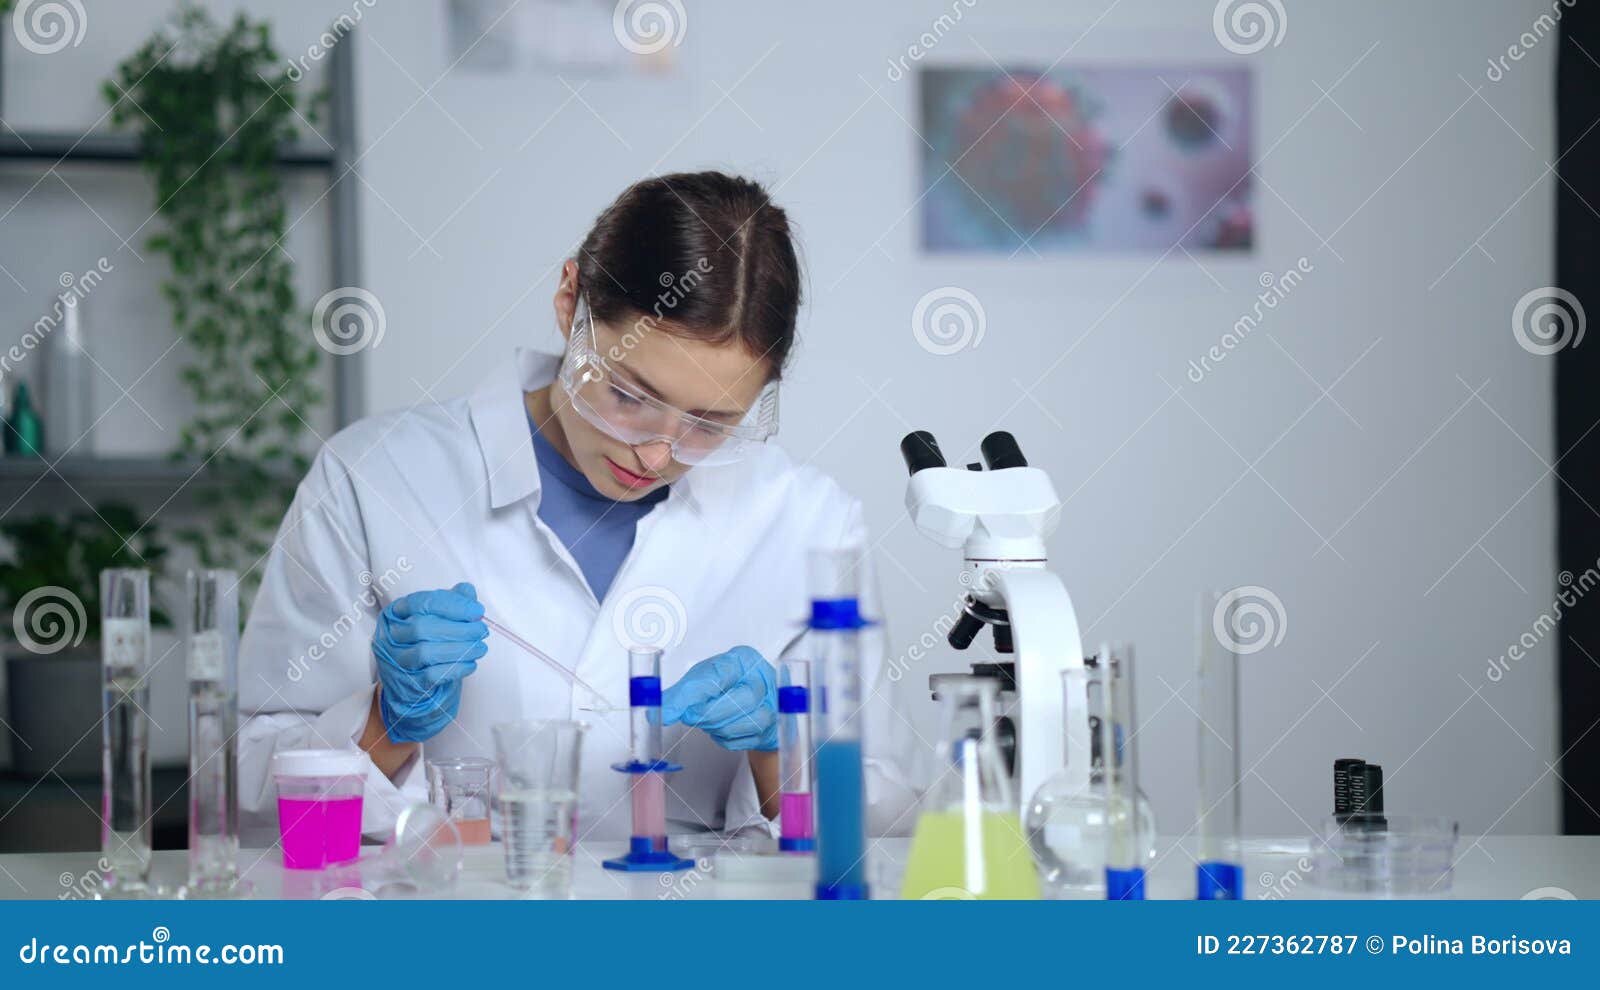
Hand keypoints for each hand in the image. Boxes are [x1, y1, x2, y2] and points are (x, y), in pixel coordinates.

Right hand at [373, 582, 487, 742]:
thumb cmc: (427, 646)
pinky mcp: (407, 684)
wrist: (413, 686)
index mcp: (396, 614)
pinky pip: (432, 675)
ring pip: (426, 652)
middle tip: (481, 630)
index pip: (421, 602)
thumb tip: (467, 591)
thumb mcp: (437, 620)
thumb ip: (452, 602)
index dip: (452, 604)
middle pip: (422, 627)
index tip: (477, 610)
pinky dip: (456, 668)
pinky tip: (470, 663)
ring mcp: (395, 662)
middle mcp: (389, 637)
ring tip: (480, 647)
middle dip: (459, 628)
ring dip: (460, 649)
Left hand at [661, 646, 777, 751]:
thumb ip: (680, 693)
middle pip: (740, 700)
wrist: (754, 702)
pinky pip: (742, 740)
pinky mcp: (770, 729)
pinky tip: (722, 728)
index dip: (690, 695)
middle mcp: (762, 679)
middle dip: (708, 713)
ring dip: (716, 727)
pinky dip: (725, 738)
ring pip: (743, 722)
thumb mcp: (703, 678)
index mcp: (743, 659)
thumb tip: (654, 711)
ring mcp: (771, 706)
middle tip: (690, 715)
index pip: (718, 676)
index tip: (669, 712)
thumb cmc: (728, 685)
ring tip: (707, 719)